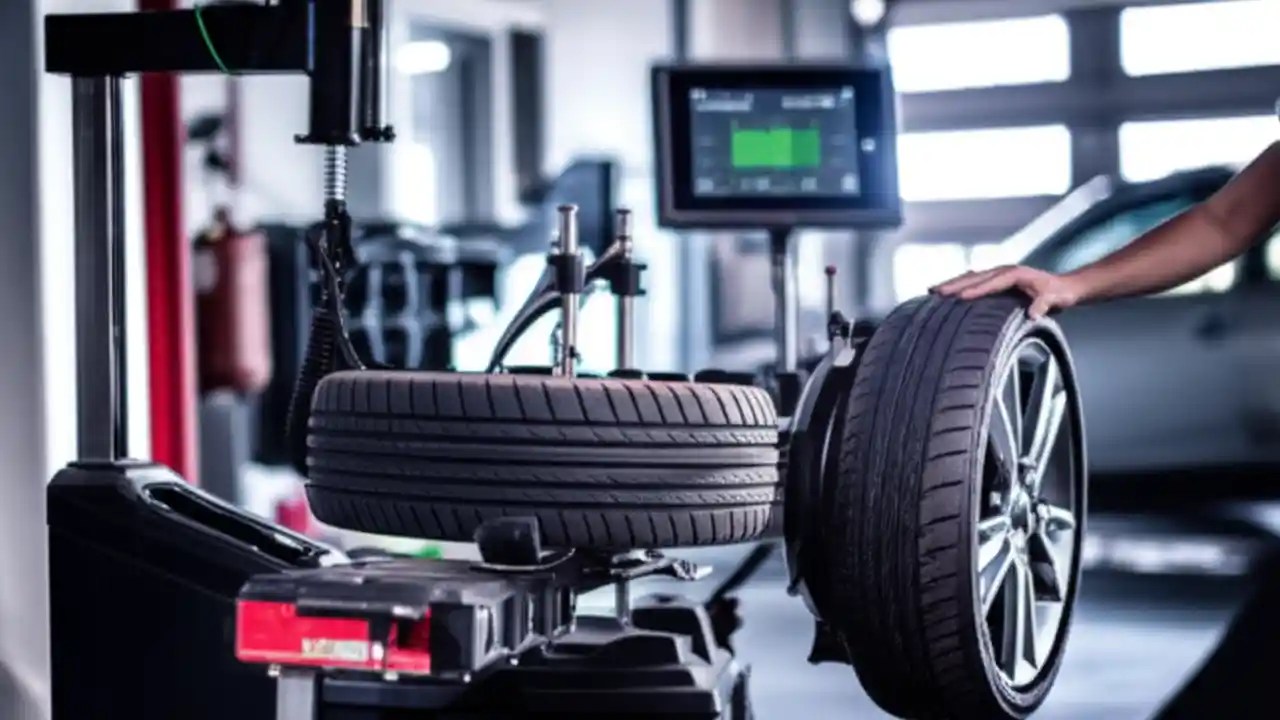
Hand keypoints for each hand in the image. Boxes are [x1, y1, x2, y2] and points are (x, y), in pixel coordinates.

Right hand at [931, 265, 1083, 318]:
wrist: (1064, 287)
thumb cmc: (1059, 293)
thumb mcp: (1055, 299)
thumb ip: (1044, 304)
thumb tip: (1033, 314)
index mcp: (1014, 273)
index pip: (991, 282)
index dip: (975, 289)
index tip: (959, 297)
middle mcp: (1004, 271)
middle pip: (974, 276)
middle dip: (954, 284)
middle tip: (935, 292)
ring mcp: (998, 275)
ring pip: (971, 277)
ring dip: (953, 284)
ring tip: (933, 291)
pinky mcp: (997, 282)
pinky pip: (975, 282)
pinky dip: (960, 285)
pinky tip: (949, 293)